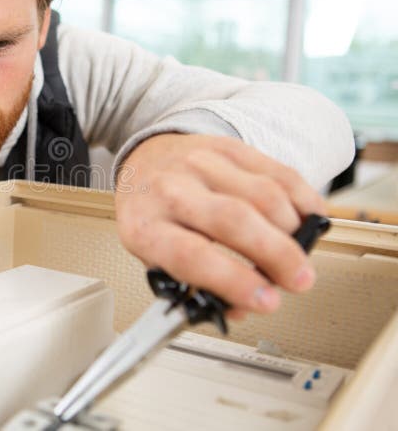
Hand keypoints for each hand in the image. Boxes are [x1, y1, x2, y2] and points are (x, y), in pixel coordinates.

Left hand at [114, 133, 325, 318]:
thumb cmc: (154, 217)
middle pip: (234, 220)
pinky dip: (303, 200)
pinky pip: (278, 173)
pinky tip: (308, 220)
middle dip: (277, 256)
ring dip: (293, 230)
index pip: (192, 256)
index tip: (266, 301)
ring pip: (263, 194)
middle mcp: (170, 190)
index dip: (235, 282)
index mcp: (146, 227)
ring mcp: (200, 164)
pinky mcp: (228, 147)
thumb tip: (242, 307)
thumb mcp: (156, 259)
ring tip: (298, 254)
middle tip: (299, 280)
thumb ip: (198, 286)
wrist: (145, 162)